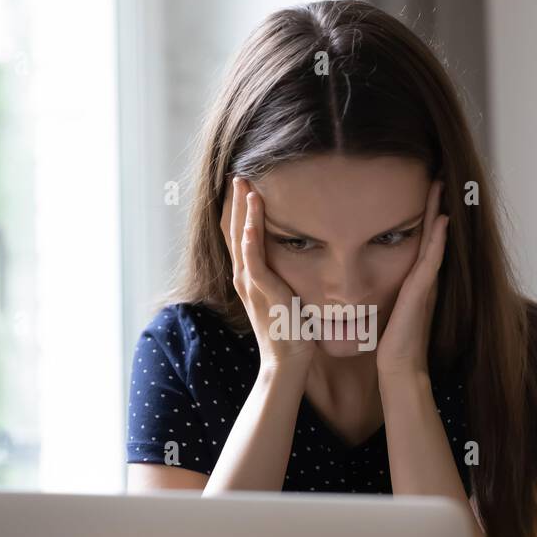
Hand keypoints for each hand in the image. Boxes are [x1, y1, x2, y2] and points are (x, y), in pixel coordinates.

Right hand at [220, 175, 315, 373]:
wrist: (287, 362)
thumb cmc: (291, 331)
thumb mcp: (287, 295)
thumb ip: (286, 276)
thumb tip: (303, 256)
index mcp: (249, 276)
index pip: (239, 236)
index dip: (237, 210)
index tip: (242, 185)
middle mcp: (244, 277)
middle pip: (234, 231)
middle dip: (235, 202)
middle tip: (237, 174)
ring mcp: (250, 284)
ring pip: (241, 239)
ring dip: (241, 210)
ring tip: (243, 184)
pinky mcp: (262, 292)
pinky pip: (253, 260)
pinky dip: (250, 238)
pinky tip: (251, 219)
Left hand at [375, 179, 447, 378]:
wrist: (399, 367)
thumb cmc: (389, 342)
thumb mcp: (385, 308)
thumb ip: (383, 291)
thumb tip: (363, 279)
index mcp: (414, 280)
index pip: (420, 239)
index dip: (424, 214)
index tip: (424, 188)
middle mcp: (423, 278)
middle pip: (432, 233)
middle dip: (435, 205)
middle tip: (440, 176)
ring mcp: (425, 285)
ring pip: (435, 240)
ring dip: (439, 212)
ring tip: (442, 186)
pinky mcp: (422, 293)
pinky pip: (432, 260)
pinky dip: (438, 240)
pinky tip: (441, 220)